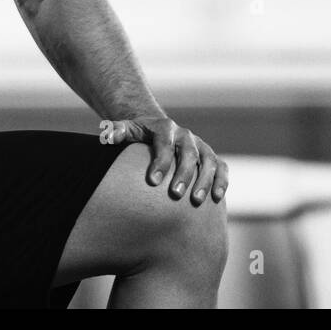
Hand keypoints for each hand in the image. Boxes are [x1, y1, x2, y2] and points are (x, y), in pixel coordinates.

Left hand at [100, 115, 228, 205]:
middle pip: (189, 153)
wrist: (159, 130)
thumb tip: (107, 136)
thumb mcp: (128, 129)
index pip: (164, 144)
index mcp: (165, 128)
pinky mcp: (211, 156)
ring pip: (209, 161)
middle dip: (184, 174)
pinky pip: (222, 167)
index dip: (161, 162)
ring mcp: (201, 146)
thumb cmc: (140, 136)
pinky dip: (222, 180)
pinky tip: (217, 197)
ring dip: (205, 180)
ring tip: (196, 201)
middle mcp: (186, 136)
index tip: (152, 182)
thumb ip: (117, 132)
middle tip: (175, 194)